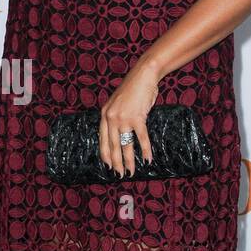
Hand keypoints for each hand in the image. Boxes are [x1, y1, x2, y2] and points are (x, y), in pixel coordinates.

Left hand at [99, 59, 160, 177]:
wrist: (143, 75)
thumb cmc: (132, 89)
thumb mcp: (117, 103)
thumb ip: (115, 117)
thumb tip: (118, 134)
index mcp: (104, 114)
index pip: (102, 139)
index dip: (105, 154)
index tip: (107, 165)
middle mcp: (111, 118)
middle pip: (112, 145)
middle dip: (115, 162)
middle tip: (118, 175)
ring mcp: (124, 118)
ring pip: (125, 145)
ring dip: (128, 160)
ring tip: (130, 172)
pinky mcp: (137, 117)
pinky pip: (141, 138)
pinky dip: (145, 150)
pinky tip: (148, 159)